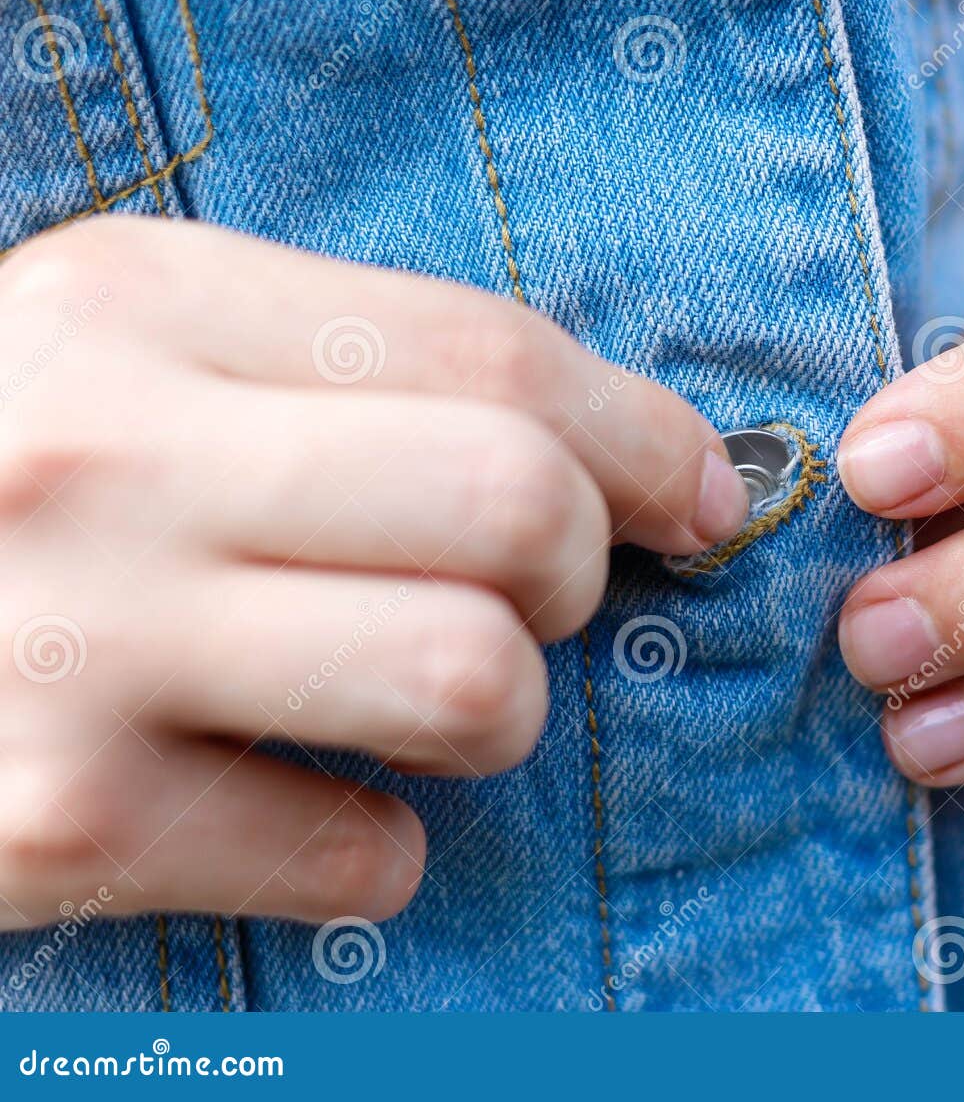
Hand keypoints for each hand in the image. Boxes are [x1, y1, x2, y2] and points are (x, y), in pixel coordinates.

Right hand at [0, 217, 748, 926]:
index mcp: (143, 304)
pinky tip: (308, 804)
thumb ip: (350, 372)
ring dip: (496, 709)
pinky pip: (361, 856)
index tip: (697, 495)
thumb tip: (626, 459)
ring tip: (423, 698)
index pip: (494, 357)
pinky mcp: (57, 826)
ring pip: (470, 682)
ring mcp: (76, 644)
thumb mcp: (138, 353)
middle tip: (527, 592)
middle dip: (575, 567)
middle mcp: (106, 456)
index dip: (644, 437)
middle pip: (511, 505)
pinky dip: (377, 847)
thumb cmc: (5, 475)